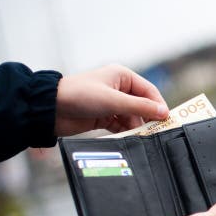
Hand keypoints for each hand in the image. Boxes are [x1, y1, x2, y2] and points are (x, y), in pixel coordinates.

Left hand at [55, 64, 169, 135]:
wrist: (49, 109)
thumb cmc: (78, 95)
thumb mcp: (113, 100)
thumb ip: (140, 107)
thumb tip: (163, 112)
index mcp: (122, 76)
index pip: (149, 91)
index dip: (158, 105)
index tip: (166, 120)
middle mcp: (118, 88)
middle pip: (142, 105)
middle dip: (148, 118)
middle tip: (157, 131)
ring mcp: (111, 103)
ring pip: (132, 116)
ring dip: (137, 127)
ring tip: (142, 137)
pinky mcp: (103, 116)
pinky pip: (121, 124)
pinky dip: (126, 131)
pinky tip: (130, 138)